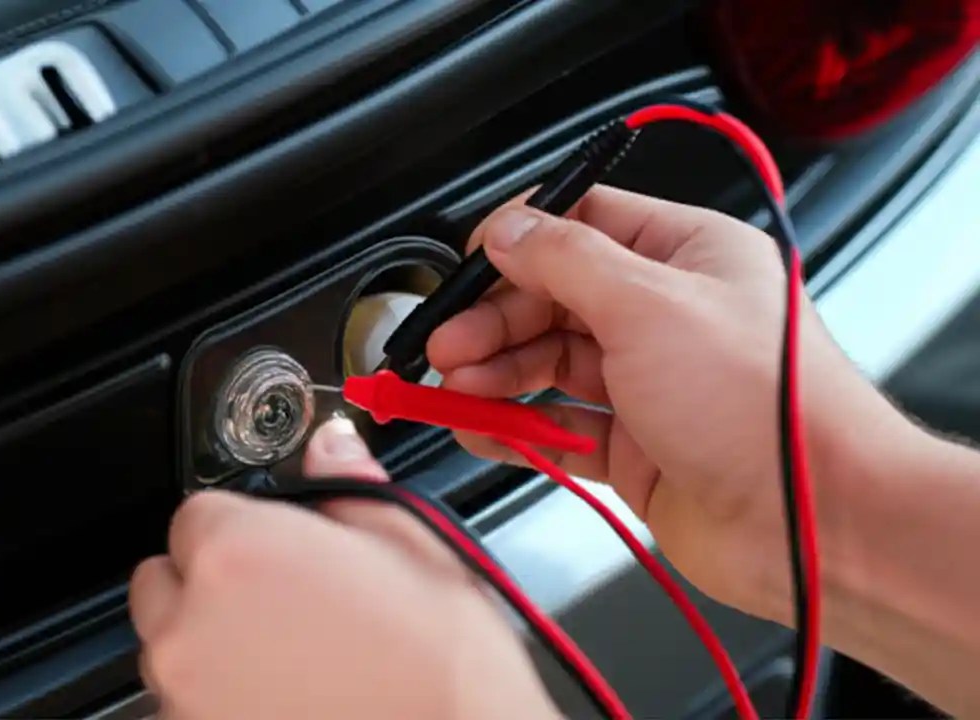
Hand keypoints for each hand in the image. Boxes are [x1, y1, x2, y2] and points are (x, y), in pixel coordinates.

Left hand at [129, 419, 559, 719]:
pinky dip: (223, 699)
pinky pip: (189, 705)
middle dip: (211, 582)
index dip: (242, 523)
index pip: (195, 511)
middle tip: (283, 598)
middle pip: (165, 582)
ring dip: (212, 644)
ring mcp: (187, 698)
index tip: (277, 542)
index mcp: (236, 553)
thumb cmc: (439, 664)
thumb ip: (344, 484)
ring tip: (293, 654)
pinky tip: (288, 695)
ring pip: (172, 650)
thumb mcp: (409, 543)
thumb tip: (328, 448)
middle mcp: (192, 629)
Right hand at [426, 185, 910, 618]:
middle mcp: (668, 314)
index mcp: (687, 256)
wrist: (812, 526)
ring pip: (551, 363)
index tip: (466, 270)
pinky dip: (517, 428)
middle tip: (447, 346)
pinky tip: (482, 429)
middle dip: (494, 321)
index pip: (583, 225)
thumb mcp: (650, 305)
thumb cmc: (765, 407)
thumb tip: (508, 231)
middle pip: (555, 298)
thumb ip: (565, 261)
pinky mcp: (637, 447)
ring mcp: (651, 382)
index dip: (518, 243)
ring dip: (496, 375)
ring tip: (455, 392)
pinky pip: (560, 426)